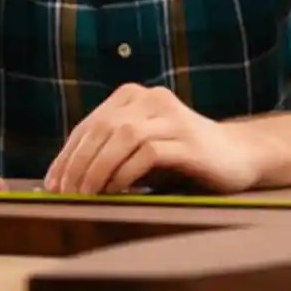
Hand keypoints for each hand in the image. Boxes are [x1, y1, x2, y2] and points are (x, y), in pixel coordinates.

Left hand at [44, 84, 261, 194]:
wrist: (238, 156)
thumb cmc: (181, 158)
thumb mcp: (139, 150)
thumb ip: (109, 154)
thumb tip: (64, 181)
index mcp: (134, 96)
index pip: (89, 125)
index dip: (67, 155)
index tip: (52, 184)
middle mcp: (151, 99)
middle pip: (102, 129)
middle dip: (78, 164)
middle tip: (64, 194)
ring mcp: (172, 117)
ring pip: (122, 137)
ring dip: (98, 168)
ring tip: (86, 195)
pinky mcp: (188, 141)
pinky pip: (148, 153)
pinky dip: (126, 173)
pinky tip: (115, 192)